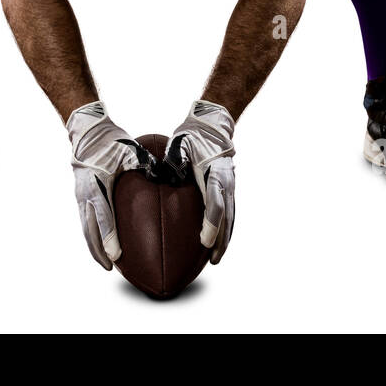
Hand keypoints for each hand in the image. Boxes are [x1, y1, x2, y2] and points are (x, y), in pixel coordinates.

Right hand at [66, 101, 150, 269]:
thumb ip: (146, 163)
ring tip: (107, 263)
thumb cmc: (110, 140)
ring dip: (95, 246)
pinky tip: (104, 245)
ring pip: (86, 227)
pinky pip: (86, 220)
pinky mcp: (81, 196)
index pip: (102, 215)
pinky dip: (94, 235)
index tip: (116, 254)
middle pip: (89, 229)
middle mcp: (85, 192)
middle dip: (99, 250)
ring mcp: (80, 195)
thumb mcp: (130, 149)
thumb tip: (167, 176)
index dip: (108, 237)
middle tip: (111, 267)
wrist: (87, 131)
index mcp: (96, 183)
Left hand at [165, 101, 236, 263]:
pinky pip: (228, 213)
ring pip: (231, 217)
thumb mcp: (179, 145)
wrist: (212, 126)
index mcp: (215, 171)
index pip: (216, 201)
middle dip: (222, 239)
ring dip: (225, 238)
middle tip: (213, 259)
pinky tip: (214, 243)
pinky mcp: (229, 189)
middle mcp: (227, 181)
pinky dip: (224, 229)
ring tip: (215, 258)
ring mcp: (231, 186)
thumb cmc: (192, 136)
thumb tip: (155, 177)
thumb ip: (172, 161)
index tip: (205, 241)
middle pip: (228, 216)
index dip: (212, 223)